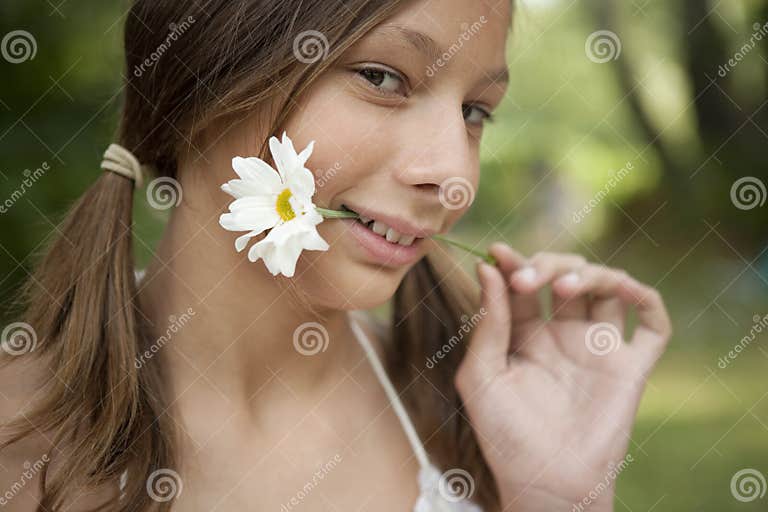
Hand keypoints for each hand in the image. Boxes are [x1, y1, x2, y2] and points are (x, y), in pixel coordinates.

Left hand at [454, 244, 671, 511]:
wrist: (545, 483)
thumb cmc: (505, 436)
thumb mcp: (482, 375)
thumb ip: (489, 323)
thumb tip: (487, 267)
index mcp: (526, 336)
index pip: (525, 285)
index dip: (514, 264)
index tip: (498, 251)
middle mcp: (564, 336)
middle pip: (566, 276)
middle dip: (547, 266)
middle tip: (526, 279)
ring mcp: (600, 349)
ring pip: (608, 287)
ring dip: (590, 273)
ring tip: (563, 287)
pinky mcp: (631, 367)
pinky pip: (652, 324)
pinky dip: (646, 298)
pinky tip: (623, 291)